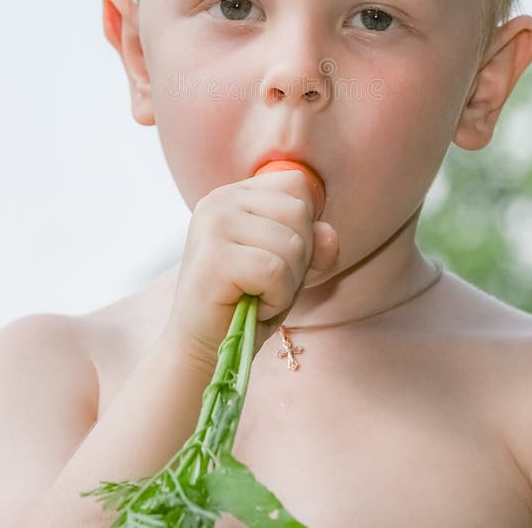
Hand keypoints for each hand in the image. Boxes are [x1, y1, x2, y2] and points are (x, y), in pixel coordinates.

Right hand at [163, 169, 338, 367]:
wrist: (203, 349)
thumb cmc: (248, 303)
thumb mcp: (292, 267)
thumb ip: (315, 246)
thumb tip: (328, 233)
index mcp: (235, 194)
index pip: (297, 183)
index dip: (305, 224)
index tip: (278, 256)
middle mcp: (220, 201)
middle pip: (298, 210)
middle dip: (299, 258)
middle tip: (267, 283)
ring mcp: (214, 225)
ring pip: (292, 243)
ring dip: (288, 283)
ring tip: (258, 295)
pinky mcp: (214, 257)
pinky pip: (276, 271)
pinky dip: (276, 298)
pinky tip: (254, 306)